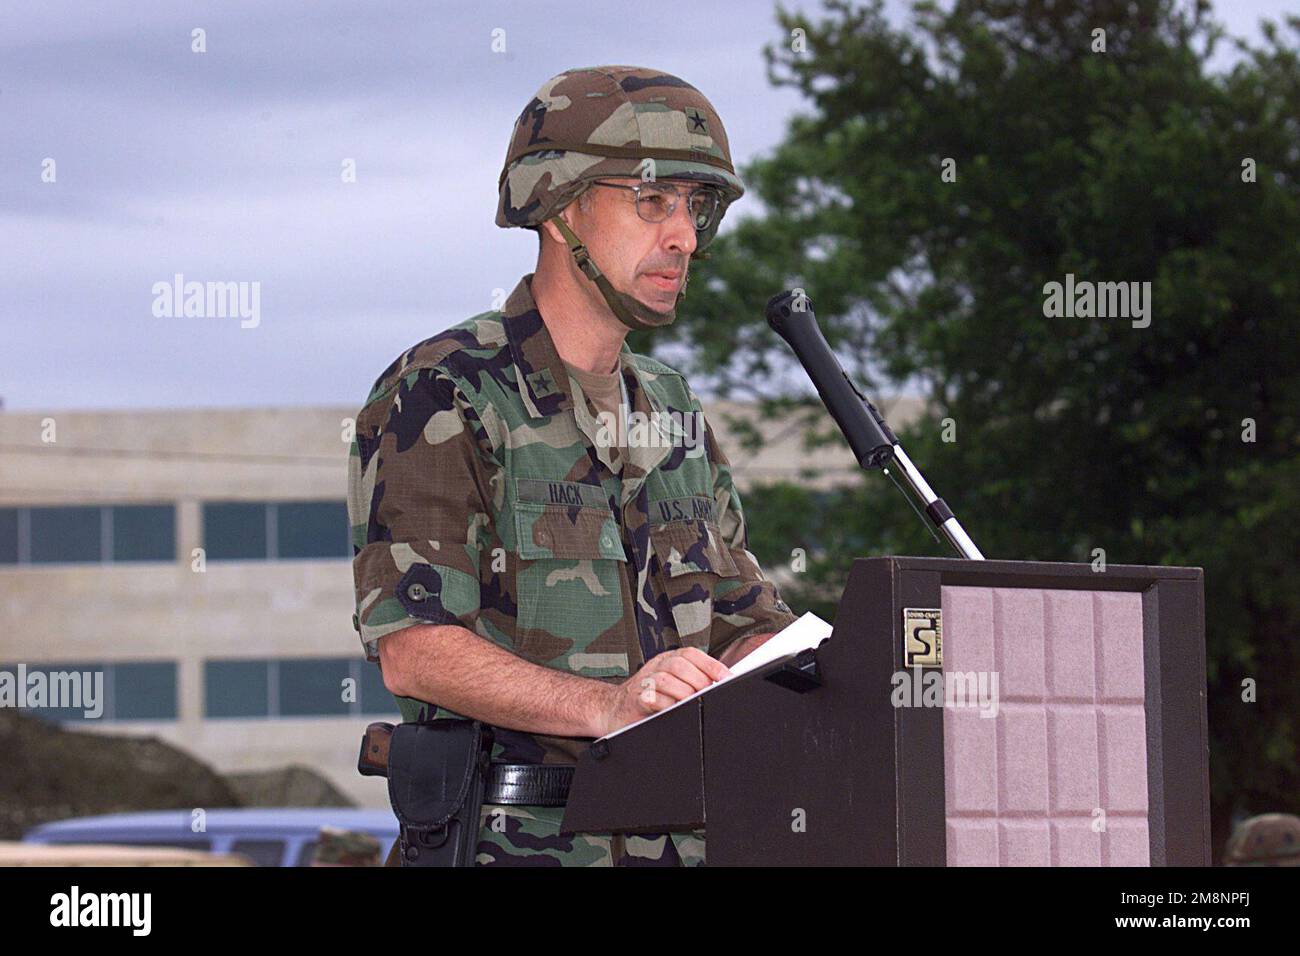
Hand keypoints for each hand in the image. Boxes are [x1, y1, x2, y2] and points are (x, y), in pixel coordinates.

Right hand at [593, 647, 731, 736]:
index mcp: (667, 660)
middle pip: (680, 664)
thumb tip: (721, 683)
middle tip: (708, 695)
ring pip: (667, 679)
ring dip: (684, 693)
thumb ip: (693, 680)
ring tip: (691, 703)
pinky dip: (667, 704)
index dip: (711, 664)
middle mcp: (656, 667)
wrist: (614, 710)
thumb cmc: (647, 698)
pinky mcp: (635, 698)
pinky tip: (673, 710)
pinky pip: (653, 698)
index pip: (691, 654)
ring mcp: (643, 681)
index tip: (727, 677)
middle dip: (699, 681)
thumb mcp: (672, 684)